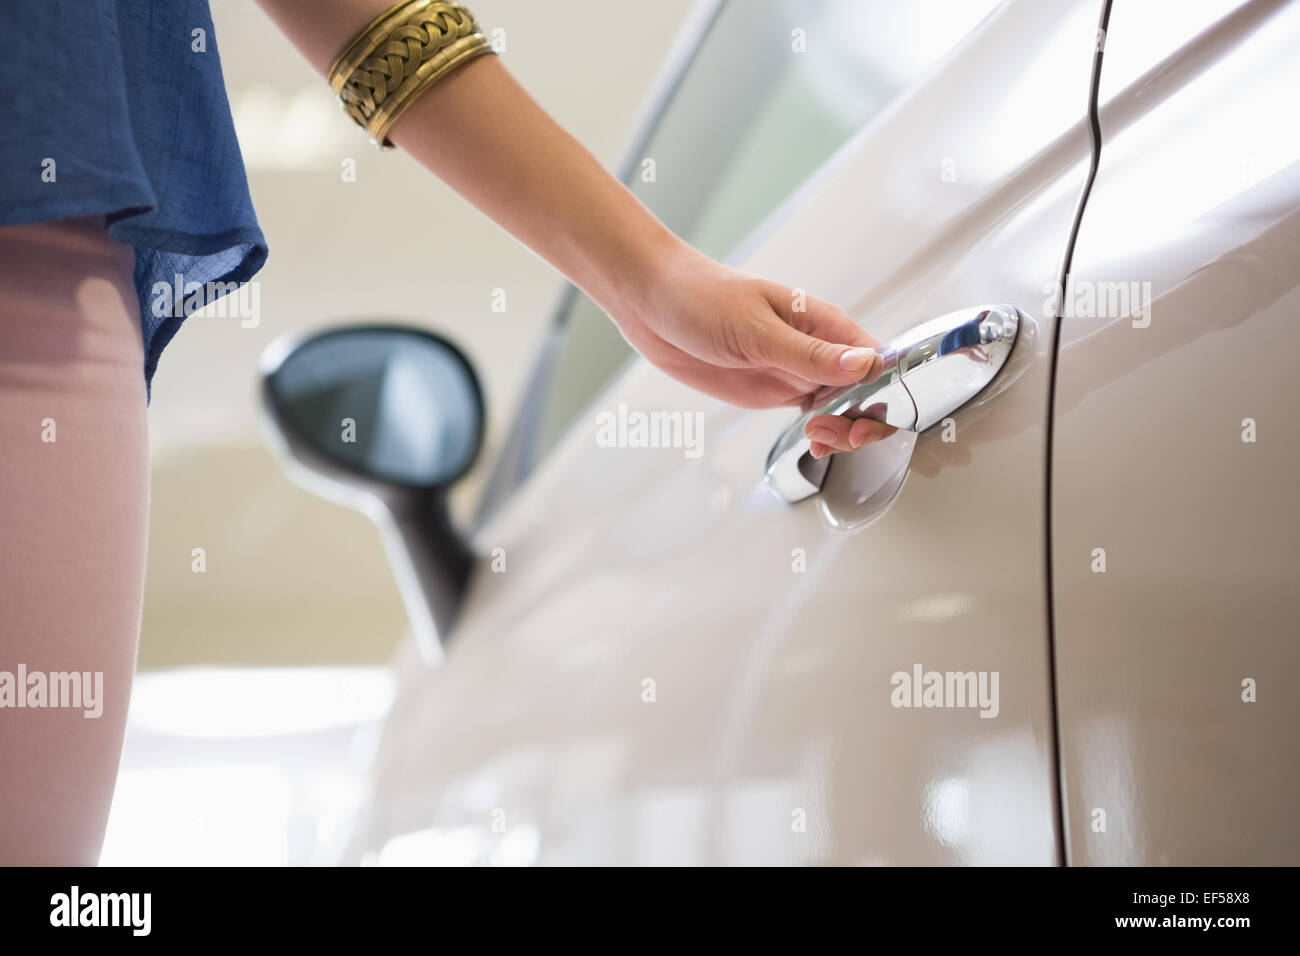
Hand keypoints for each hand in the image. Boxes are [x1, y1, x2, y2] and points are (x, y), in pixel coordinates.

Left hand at [611, 242, 898, 455]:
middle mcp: (817, 348)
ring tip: (818, 439)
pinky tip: (813, 442)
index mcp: (823, 323)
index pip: (878, 361)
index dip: (885, 394)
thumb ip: (810, 355)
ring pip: (843, 408)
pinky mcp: (774, 388)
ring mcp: (796, 370)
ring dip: (842, 431)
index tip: (867, 419)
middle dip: (865, 420)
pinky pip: (813, 414)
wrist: (651, 303)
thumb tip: (865, 365)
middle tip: (838, 437)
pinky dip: (820, 433)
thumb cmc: (701, 297)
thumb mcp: (756, 330)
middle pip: (867, 391)